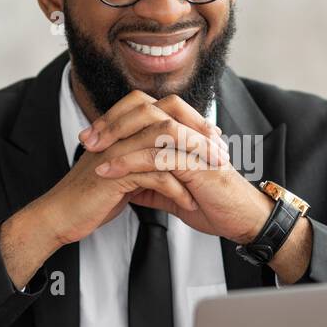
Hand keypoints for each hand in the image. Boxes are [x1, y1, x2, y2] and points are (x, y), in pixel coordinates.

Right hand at [34, 121, 201, 248]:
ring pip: (164, 142)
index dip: (190, 118)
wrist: (60, 216)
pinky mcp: (114, 175)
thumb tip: (171, 153)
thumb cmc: (92, 196)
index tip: (212, 135)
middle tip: (220, 151)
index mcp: (121, 129)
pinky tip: (188, 202)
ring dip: (194, 159)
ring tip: (213, 175)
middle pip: (166, 117)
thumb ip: (143, 156)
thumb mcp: (122, 170)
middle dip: (198, 133)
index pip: (161, 107)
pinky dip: (176, 189)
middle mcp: (118, 134)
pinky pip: (154, 175)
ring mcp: (116, 151)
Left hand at [81, 91, 273, 245]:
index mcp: (184, 131)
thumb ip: (150, 181)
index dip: (117, 117)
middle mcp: (189, 131)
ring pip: (150, 126)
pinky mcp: (195, 162)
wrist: (239, 219)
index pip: (146, 108)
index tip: (92, 134)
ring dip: (117, 138)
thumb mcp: (171, 191)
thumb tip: (126, 184)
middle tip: (87, 138)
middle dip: (112, 121)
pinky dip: (129, 161)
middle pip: (145, 108)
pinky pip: (157, 155)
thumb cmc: (211, 203)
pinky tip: (108, 170)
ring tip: (93, 152)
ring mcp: (194, 144)